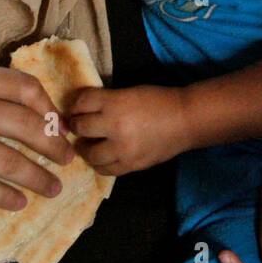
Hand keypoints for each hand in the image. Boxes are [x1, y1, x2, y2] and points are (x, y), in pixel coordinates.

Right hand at [0, 63, 74, 209]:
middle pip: (24, 124)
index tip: (63, 127)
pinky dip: (8, 197)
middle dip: (54, 146)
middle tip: (67, 159)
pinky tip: (19, 201)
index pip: (24, 87)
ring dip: (38, 177)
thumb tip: (52, 121)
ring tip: (52, 187)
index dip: (51, 109)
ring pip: (10, 161)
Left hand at [67, 84, 189, 173]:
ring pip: (89, 153)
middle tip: (79, 125)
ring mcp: (122, 149)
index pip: (81, 102)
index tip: (77, 108)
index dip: (76, 104)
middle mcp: (114, 126)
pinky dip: (99, 163)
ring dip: (85, 147)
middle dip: (77, 125)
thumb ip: (108, 101)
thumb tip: (85, 109)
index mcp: (115, 103)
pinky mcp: (130, 165)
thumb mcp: (130, 92)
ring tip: (89, 144)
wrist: (185, 120)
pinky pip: (105, 169)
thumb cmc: (159, 101)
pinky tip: (102, 157)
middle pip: (80, 127)